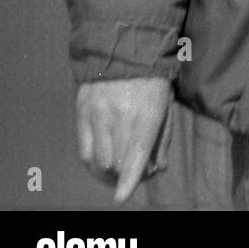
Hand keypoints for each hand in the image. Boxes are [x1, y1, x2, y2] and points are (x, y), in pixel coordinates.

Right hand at [75, 77, 171, 203]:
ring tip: (119, 170)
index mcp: (147, 111)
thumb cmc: (152, 82)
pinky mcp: (82, 113)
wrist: (124, 50)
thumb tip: (157, 168)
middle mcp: (120, 115)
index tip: (122, 197)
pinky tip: (101, 166)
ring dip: (109, 172)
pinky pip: (84, 151)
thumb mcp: (166, 105)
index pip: (136, 151)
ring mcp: (97, 114)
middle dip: (127, 175)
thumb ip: (162, 139)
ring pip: (99, 160)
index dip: (129, 178)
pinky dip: (92, 164)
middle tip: (136, 173)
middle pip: (117, 162)